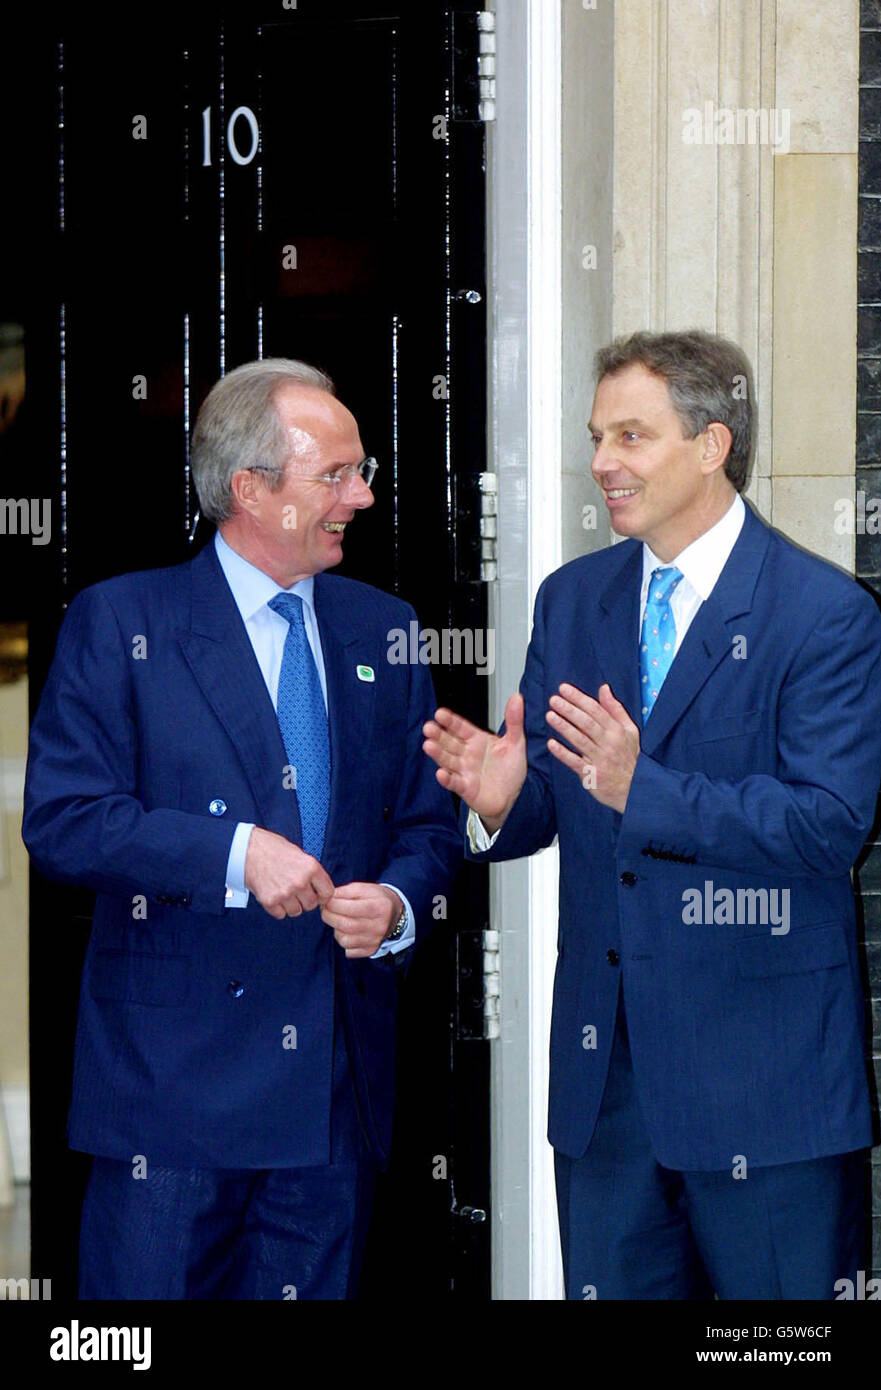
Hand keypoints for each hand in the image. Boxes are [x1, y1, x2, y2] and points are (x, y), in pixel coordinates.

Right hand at [244, 827, 334, 919]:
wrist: (248, 850)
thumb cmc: (273, 849)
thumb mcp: (299, 854)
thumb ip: (311, 872)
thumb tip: (320, 889)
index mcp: (311, 868)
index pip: (327, 893)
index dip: (322, 895)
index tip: (317, 894)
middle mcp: (300, 882)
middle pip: (312, 905)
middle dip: (305, 900)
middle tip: (296, 892)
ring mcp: (285, 893)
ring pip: (296, 911)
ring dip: (291, 905)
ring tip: (283, 893)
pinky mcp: (270, 901)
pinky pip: (281, 914)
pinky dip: (278, 909)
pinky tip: (274, 896)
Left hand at [321, 883, 402, 958]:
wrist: (395, 915)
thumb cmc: (377, 899)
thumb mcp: (366, 888)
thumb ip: (346, 891)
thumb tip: (328, 898)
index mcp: (380, 907)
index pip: (351, 908)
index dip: (333, 904)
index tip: (327, 900)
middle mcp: (379, 926)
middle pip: (346, 925)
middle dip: (329, 916)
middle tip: (325, 909)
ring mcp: (375, 941)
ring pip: (345, 940)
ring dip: (335, 929)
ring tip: (338, 920)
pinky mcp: (370, 951)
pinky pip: (349, 950)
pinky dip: (343, 941)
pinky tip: (347, 932)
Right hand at [423, 694, 526, 832]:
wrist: (514, 797)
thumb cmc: (510, 770)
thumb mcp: (515, 742)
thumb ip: (514, 721)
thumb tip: (517, 697)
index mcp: (476, 740)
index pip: (461, 728)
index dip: (450, 721)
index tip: (440, 713)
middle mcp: (467, 754)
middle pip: (449, 742)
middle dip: (438, 735)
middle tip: (428, 727)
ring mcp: (464, 771)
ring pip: (448, 760)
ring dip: (437, 754)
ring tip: (428, 745)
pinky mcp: (465, 787)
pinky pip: (454, 782)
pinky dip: (447, 779)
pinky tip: (440, 773)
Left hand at [546, 682, 639, 813]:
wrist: (634, 789)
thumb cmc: (629, 756)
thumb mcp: (629, 730)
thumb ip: (615, 709)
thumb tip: (603, 688)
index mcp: (617, 731)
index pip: (596, 710)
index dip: (579, 698)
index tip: (564, 689)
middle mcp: (609, 743)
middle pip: (587, 723)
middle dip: (569, 710)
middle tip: (553, 700)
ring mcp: (600, 759)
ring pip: (580, 740)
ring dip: (564, 727)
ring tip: (550, 716)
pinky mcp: (592, 774)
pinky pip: (575, 762)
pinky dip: (563, 753)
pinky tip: (551, 744)